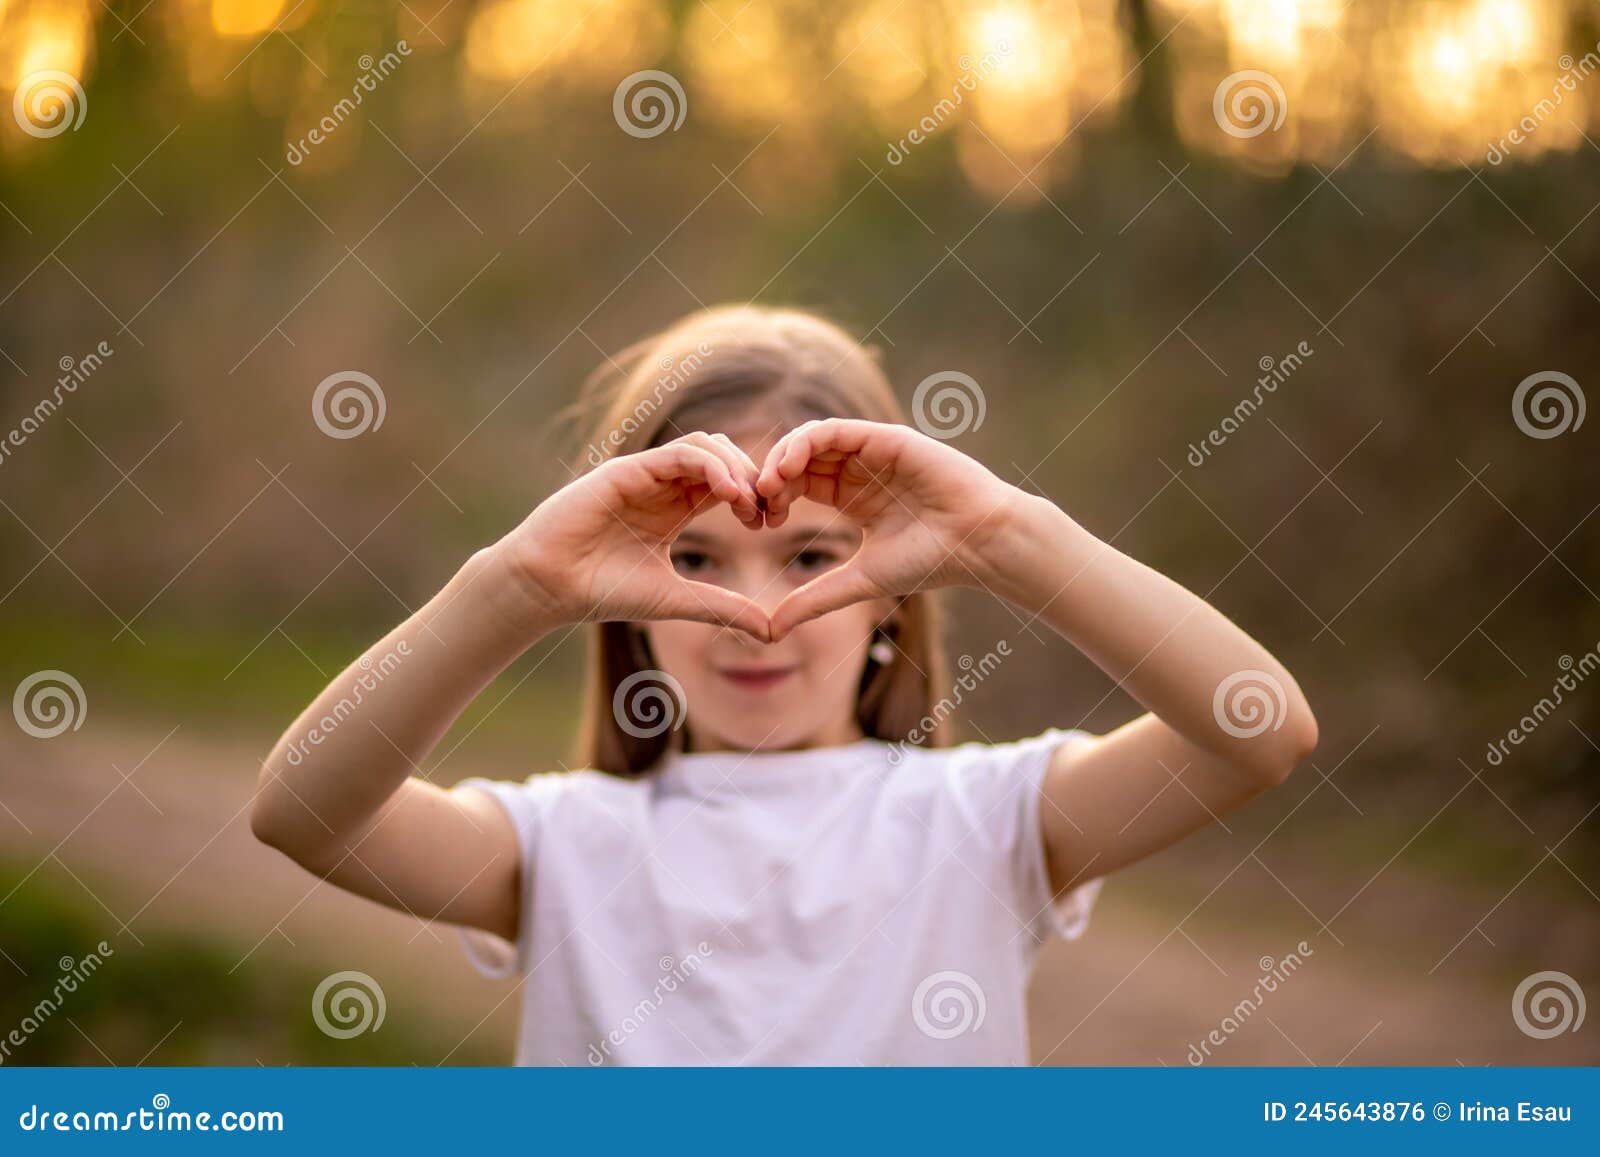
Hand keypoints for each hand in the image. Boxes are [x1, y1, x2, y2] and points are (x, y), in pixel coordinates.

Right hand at [495, 432, 771, 640]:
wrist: (549, 587)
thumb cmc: (603, 591)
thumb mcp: (677, 599)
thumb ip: (723, 607)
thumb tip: (772, 631)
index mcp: (675, 508)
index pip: (727, 484)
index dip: (755, 497)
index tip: (770, 524)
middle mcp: (661, 485)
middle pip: (723, 457)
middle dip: (752, 478)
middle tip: (767, 511)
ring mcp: (644, 474)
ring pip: (704, 447)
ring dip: (735, 467)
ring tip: (749, 502)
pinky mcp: (626, 470)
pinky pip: (677, 454)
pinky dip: (709, 466)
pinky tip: (727, 492)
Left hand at [755, 418, 1019, 639]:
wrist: (977, 544)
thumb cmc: (929, 561)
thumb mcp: (858, 582)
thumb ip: (814, 599)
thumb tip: (770, 630)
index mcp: (853, 498)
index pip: (799, 485)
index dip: (774, 498)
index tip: (760, 524)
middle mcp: (861, 470)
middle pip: (800, 459)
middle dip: (772, 476)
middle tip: (757, 502)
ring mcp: (873, 451)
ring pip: (813, 439)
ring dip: (783, 456)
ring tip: (769, 483)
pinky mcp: (887, 438)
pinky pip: (838, 429)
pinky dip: (807, 441)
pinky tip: (790, 465)